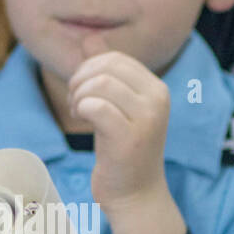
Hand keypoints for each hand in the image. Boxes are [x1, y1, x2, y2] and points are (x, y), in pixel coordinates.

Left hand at [67, 34, 171, 212]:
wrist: (134, 194)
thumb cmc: (121, 150)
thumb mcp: (116, 107)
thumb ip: (106, 74)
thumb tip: (90, 39)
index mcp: (157, 89)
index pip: (116, 58)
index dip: (89, 68)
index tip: (81, 91)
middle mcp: (158, 99)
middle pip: (108, 67)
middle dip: (81, 79)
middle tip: (75, 100)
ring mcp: (147, 118)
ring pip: (101, 84)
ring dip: (79, 95)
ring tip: (78, 110)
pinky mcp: (129, 137)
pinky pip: (96, 106)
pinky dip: (81, 108)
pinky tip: (81, 119)